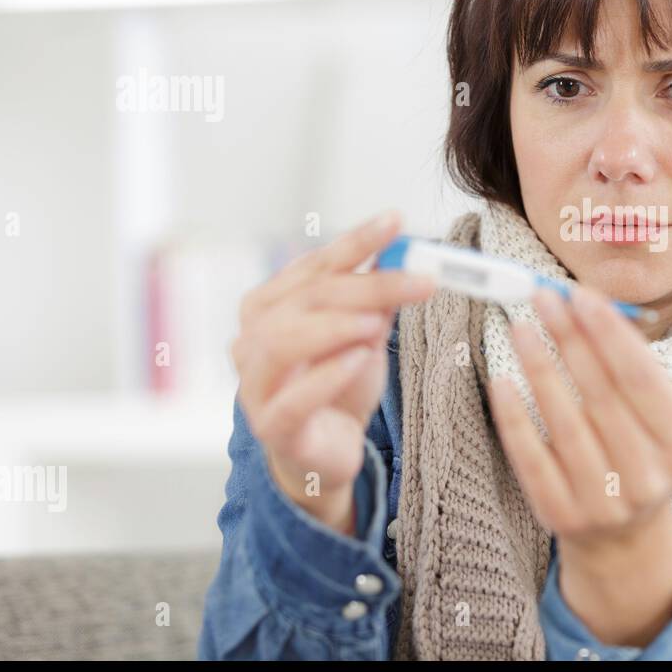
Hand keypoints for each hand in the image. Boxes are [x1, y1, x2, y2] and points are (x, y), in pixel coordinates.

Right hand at [231, 210, 435, 532]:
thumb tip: (404, 255)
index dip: (356, 241)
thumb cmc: (340, 384)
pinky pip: (292, 399)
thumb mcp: (364, 334)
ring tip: (379, 321)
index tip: (396, 220)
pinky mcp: (271, 427)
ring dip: (336, 326)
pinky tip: (358, 358)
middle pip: (307, 300)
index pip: (316, 265)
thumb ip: (376, 299)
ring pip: (285, 342)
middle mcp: (252, 338)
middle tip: (419, 280)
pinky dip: (326, 375)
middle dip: (366, 285)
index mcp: (269, 305)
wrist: (326, 452)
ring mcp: (255, 384)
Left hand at [486, 284, 671, 551]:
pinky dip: (514, 418)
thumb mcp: (653, 417)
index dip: (609, 334)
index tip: (580, 295)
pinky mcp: (561, 515)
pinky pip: (531, 459)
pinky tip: (502, 381)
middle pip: (602, 396)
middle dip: (570, 340)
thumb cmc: (635, 450)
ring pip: (564, 424)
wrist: (622, 536)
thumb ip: (628, 366)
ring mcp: (603, 501)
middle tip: (543, 299)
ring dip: (540, 369)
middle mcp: (647, 476)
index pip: (642, 378)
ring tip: (520, 328)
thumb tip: (585, 304)